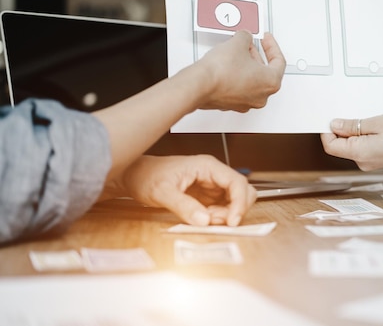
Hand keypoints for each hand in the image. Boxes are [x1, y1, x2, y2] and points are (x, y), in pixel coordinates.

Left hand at [102, 155, 256, 226]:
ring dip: (227, 215)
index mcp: (208, 166)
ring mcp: (212, 185)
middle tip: (216, 222)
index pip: (237, 182)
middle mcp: (214, 174)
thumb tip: (204, 220)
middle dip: (235, 209)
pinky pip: (223, 208)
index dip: (239, 203)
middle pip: (243, 191)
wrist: (135, 176)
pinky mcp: (207, 196)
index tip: (233, 221)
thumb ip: (183, 205)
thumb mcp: (162, 191)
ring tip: (204, 219)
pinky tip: (202, 218)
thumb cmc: (146, 176)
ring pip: (235, 201)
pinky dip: (219, 217)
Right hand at [194, 31, 285, 111]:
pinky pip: (239, 88)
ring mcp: (246, 102)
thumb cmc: (221, 71)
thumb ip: (246, 37)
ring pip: (252, 81)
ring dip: (246, 66)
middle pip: (265, 73)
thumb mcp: (238, 43)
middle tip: (249, 45)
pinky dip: (236, 76)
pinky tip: (227, 66)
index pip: (279, 62)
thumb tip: (245, 37)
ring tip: (236, 53)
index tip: (266, 39)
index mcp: (271, 82)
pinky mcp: (231, 104)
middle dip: (257, 56)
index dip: (272, 46)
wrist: (200, 85)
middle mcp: (261, 96)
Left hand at [321, 114, 382, 170]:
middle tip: (354, 114)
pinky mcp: (376, 161)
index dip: (327, 131)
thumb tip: (334, 125)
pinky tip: (376, 128)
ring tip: (370, 120)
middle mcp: (362, 162)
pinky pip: (362, 148)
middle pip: (340, 146)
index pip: (330, 145)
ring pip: (352, 146)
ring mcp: (369, 163)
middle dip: (342, 130)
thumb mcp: (377, 122)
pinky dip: (364, 137)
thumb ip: (352, 125)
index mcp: (359, 153)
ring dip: (355, 132)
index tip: (332, 118)